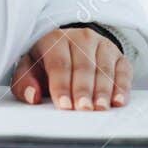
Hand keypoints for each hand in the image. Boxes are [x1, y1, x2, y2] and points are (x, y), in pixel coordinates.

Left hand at [11, 26, 131, 110]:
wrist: (70, 45)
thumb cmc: (46, 62)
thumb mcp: (30, 68)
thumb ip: (24, 82)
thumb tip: (32, 96)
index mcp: (55, 39)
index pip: (59, 63)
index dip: (61, 85)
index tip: (64, 106)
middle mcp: (81, 38)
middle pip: (83, 66)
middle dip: (83, 90)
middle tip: (84, 109)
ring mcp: (102, 44)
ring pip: (104, 68)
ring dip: (103, 90)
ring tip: (100, 108)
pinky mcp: (118, 55)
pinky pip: (123, 70)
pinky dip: (121, 86)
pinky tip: (118, 101)